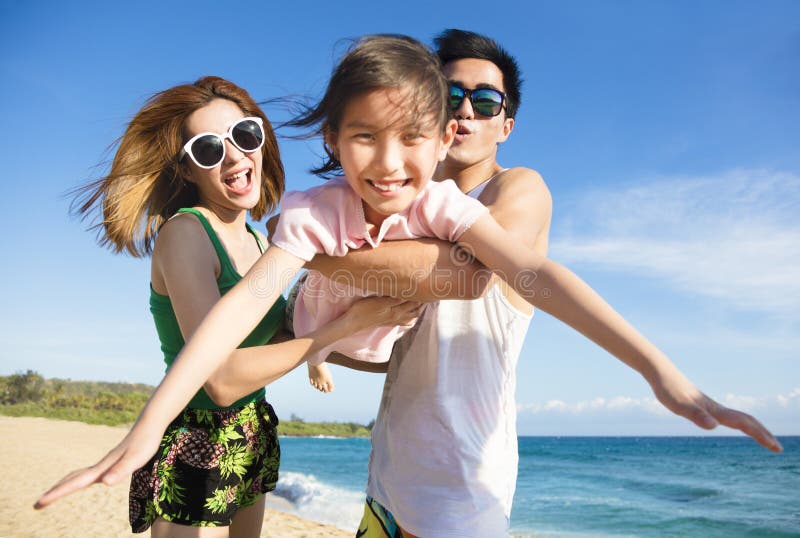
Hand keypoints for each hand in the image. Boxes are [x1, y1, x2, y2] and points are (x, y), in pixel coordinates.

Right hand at [34, 426, 160, 508]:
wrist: (149, 425)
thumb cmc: (145, 442)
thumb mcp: (136, 459)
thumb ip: (121, 470)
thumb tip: (105, 483)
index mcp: (102, 468)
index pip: (75, 483)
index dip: (57, 493)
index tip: (38, 503)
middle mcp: (100, 466)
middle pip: (72, 479)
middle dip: (55, 492)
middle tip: (36, 505)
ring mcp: (105, 464)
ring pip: (78, 475)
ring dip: (64, 485)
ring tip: (52, 494)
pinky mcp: (112, 462)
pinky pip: (89, 474)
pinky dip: (77, 480)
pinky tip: (82, 481)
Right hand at [344, 296, 424, 331]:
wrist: (353, 323)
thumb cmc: (364, 310)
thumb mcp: (379, 302)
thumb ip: (394, 299)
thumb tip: (409, 295)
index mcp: (396, 312)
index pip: (414, 302)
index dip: (422, 296)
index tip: (429, 289)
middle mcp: (396, 317)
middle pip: (415, 310)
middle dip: (422, 303)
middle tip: (429, 295)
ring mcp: (392, 321)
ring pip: (410, 318)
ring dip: (417, 311)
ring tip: (422, 305)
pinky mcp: (386, 323)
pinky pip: (403, 322)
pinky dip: (410, 318)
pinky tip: (410, 317)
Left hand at [649, 365, 781, 452]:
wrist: (660, 372)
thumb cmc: (668, 389)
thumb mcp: (679, 405)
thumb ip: (696, 415)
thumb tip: (714, 426)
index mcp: (714, 410)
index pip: (744, 424)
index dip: (761, 436)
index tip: (776, 448)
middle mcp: (716, 408)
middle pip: (747, 421)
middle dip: (763, 434)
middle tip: (777, 448)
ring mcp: (710, 406)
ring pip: (739, 417)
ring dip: (754, 428)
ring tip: (763, 438)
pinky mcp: (702, 405)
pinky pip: (727, 416)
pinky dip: (739, 423)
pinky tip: (734, 425)